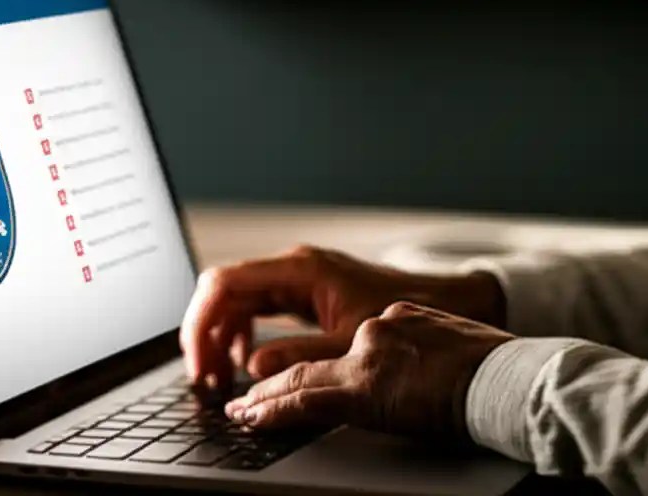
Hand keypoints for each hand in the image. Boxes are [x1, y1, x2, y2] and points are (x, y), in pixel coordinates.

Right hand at [180, 245, 504, 389]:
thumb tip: (250, 372)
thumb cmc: (406, 312)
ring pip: (240, 301)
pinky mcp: (308, 293)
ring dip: (222, 337)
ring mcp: (300, 278)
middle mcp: (294, 267)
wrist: (450, 302)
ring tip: (219, 378)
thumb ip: (298, 357)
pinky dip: (245, 334)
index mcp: (299, 268)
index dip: (200, 324)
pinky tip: (247, 362)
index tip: (198, 363)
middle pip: (224, 292)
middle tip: (204, 380)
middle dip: (206, 335)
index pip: (223, 284)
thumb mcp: (348, 344)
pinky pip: (260, 308)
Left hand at [223, 301, 513, 436]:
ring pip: (302, 377)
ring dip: (266, 396)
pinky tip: (252, 417)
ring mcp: (368, 354)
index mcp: (402, 318)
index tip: (295, 371)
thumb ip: (423, 353)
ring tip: (241, 410)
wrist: (509, 378)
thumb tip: (415, 374)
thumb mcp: (455, 351)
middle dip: (277, 377)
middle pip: (316, 358)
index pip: (348, 343)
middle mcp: (378, 328)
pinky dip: (274, 409)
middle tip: (247, 394)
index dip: (316, 360)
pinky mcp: (364, 384)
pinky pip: (307, 399)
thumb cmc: (497, 372)